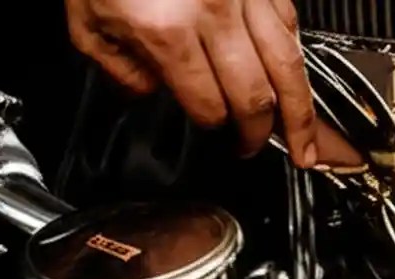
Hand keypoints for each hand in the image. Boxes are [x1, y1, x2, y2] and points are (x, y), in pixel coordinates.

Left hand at [65, 0, 318, 166]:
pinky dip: (296, 60)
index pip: (208, 105)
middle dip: (260, 133)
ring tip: (308, 143)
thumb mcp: (86, 19)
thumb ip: (117, 68)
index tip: (215, 132)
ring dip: (301, 111)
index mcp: (166, 32)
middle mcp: (212, 13)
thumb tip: (149, 93)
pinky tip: (298, 81)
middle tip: (257, 148)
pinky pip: (289, 25)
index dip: (214, 127)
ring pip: (287, 64)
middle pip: (255, 95)